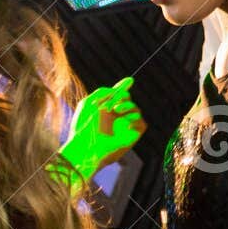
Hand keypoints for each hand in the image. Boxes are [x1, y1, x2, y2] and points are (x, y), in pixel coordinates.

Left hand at [53, 77, 144, 192]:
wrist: (87, 147)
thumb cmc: (85, 126)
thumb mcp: (88, 103)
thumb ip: (102, 92)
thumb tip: (117, 89)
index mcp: (104, 110)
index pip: (117, 97)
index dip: (124, 88)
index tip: (130, 81)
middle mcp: (115, 118)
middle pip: (128, 100)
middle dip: (123, 96)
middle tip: (114, 100)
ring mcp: (124, 127)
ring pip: (136, 109)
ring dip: (128, 105)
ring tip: (117, 109)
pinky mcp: (132, 136)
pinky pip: (142, 123)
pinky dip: (135, 119)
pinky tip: (124, 121)